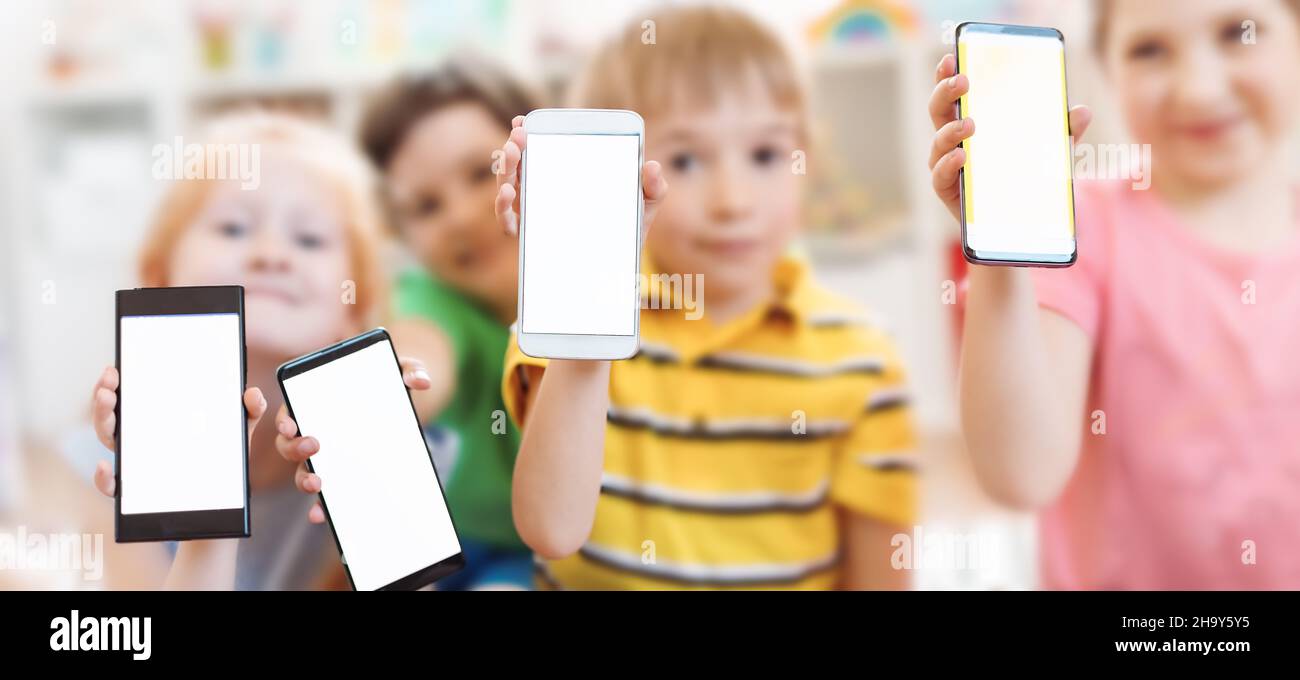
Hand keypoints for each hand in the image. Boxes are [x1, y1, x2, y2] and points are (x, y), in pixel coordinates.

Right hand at [91, 366, 267, 496]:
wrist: (226, 496)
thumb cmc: (224, 454)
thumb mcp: (238, 427)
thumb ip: (250, 409)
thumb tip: (252, 393)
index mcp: (158, 417)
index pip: (130, 394)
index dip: (115, 382)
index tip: (114, 369)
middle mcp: (141, 436)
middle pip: (112, 414)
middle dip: (103, 397)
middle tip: (109, 387)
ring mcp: (137, 461)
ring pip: (109, 441)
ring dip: (102, 422)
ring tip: (108, 406)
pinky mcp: (137, 489)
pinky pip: (114, 486)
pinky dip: (105, 479)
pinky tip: (107, 469)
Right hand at [275, 356, 431, 523]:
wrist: (403, 414)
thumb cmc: (390, 388)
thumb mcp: (400, 373)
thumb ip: (411, 369)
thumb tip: (422, 380)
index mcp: (320, 404)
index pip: (292, 410)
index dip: (286, 418)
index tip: (292, 424)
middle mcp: (318, 433)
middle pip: (291, 445)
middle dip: (295, 448)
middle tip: (314, 446)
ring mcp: (328, 459)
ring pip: (303, 473)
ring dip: (304, 480)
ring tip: (318, 483)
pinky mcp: (343, 479)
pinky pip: (325, 497)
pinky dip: (320, 508)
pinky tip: (322, 514)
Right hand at [494, 115, 668, 238]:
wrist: (622, 269)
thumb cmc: (629, 230)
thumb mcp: (644, 205)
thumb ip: (653, 187)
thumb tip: (651, 166)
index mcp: (567, 177)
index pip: (542, 151)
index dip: (527, 135)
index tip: (523, 122)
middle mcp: (547, 191)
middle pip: (520, 166)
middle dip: (513, 148)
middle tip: (517, 137)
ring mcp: (538, 213)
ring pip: (510, 187)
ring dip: (505, 170)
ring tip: (511, 157)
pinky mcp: (534, 236)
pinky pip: (510, 222)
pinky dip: (503, 208)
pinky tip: (506, 196)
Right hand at [928, 53, 1091, 222]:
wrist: (1021, 227)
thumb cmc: (1029, 180)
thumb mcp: (1052, 153)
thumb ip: (1065, 132)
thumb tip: (1081, 111)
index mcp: (971, 123)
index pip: (954, 94)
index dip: (947, 74)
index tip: (954, 57)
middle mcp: (952, 142)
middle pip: (937, 111)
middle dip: (945, 92)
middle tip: (963, 82)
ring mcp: (947, 166)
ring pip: (937, 142)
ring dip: (950, 129)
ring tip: (969, 124)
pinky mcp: (948, 191)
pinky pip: (939, 176)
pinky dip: (948, 164)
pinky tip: (961, 156)